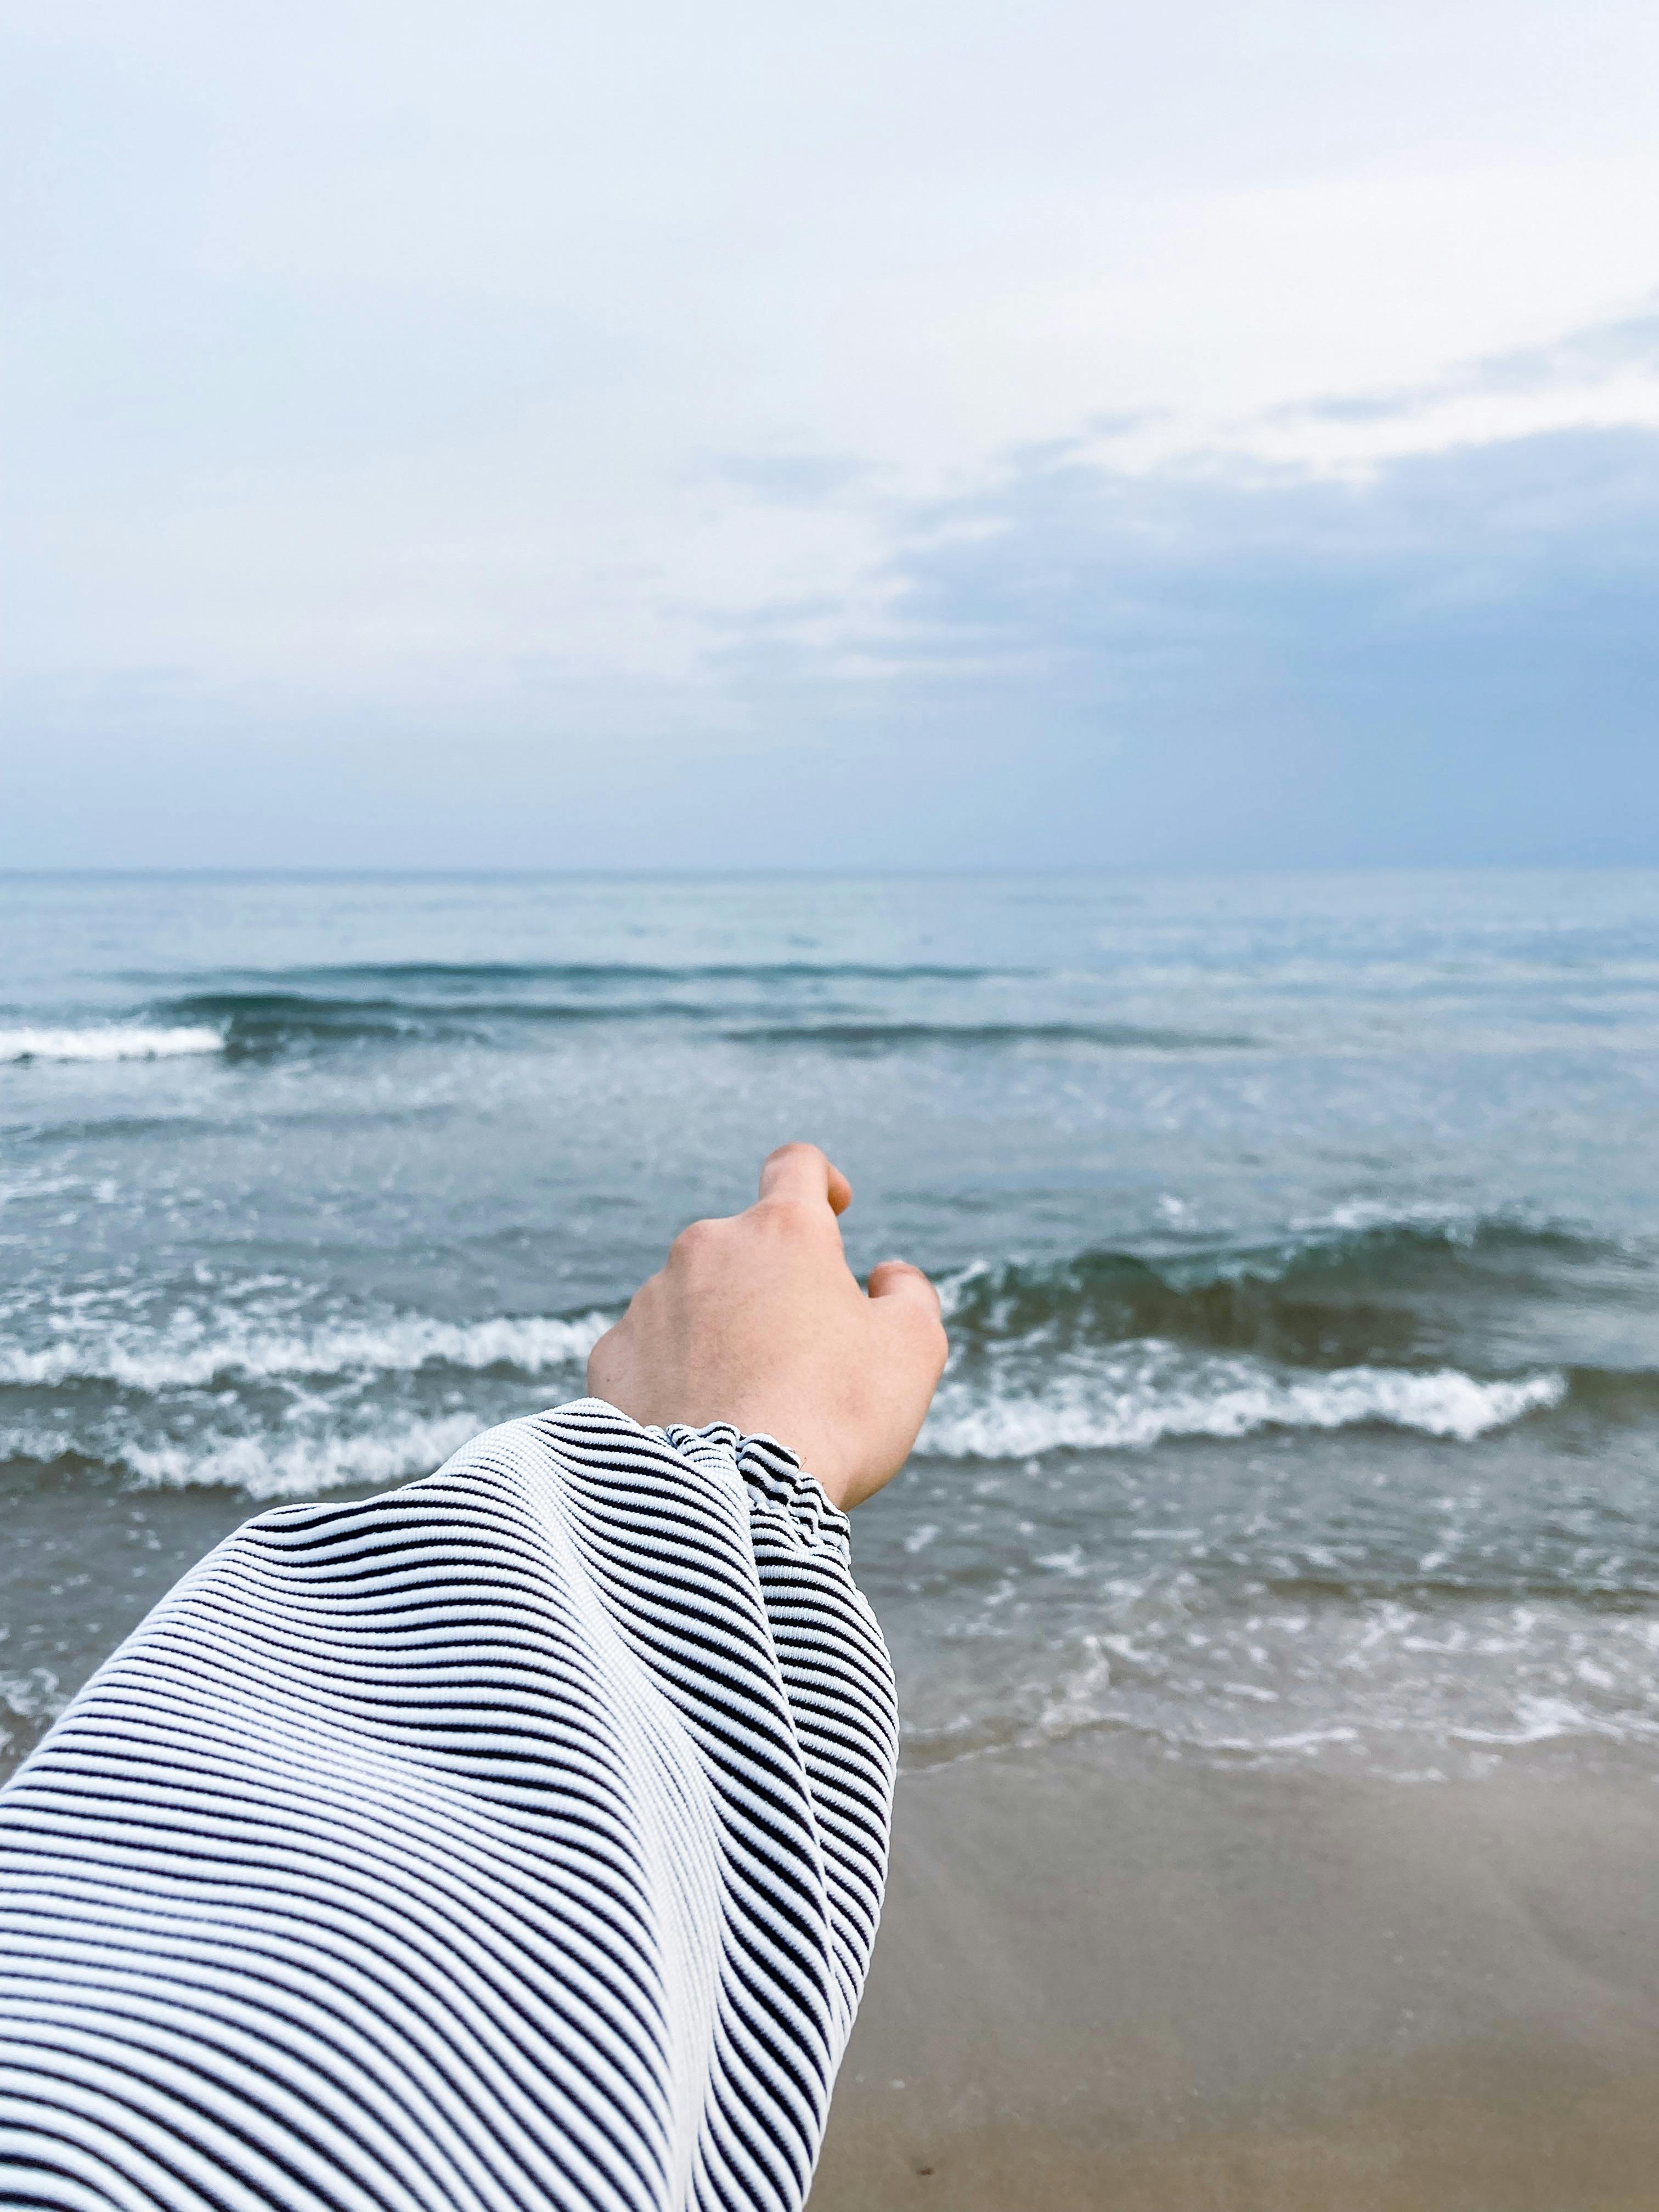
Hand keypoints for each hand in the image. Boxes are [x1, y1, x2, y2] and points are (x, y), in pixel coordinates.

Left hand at [586, 1143, 947, 1509]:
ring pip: (696, 1302)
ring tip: (753, 1407)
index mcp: (782, 1231)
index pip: (796, 1164)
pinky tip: (704, 1424)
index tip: (834, 1212)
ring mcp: (649, 1301)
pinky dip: (677, 1376)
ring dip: (724, 1333)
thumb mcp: (913, 1349)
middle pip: (746, 1249)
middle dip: (775, 1289)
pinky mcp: (611, 1356)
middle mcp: (705, 1247)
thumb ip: (907, 1294)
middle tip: (807, 1361)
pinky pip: (652, 1353)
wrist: (728, 1495)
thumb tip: (885, 1276)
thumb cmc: (834, 1416)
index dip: (820, 1181)